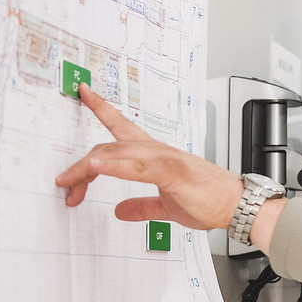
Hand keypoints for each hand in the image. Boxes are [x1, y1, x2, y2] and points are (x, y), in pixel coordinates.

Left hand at [54, 84, 243, 231]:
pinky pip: (137, 167)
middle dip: (81, 165)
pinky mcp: (172, 172)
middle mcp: (157, 151)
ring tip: (68, 179)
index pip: (122, 127)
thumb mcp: (167, 207)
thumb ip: (142, 206)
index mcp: (156, 156)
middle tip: (63, 184)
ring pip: (118, 153)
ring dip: (90, 165)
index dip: (101, 108)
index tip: (84, 92)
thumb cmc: (210, 201)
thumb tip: (119, 210)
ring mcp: (165, 159)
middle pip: (109, 146)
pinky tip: (95, 166)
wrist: (238, 206)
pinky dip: (114, 165)